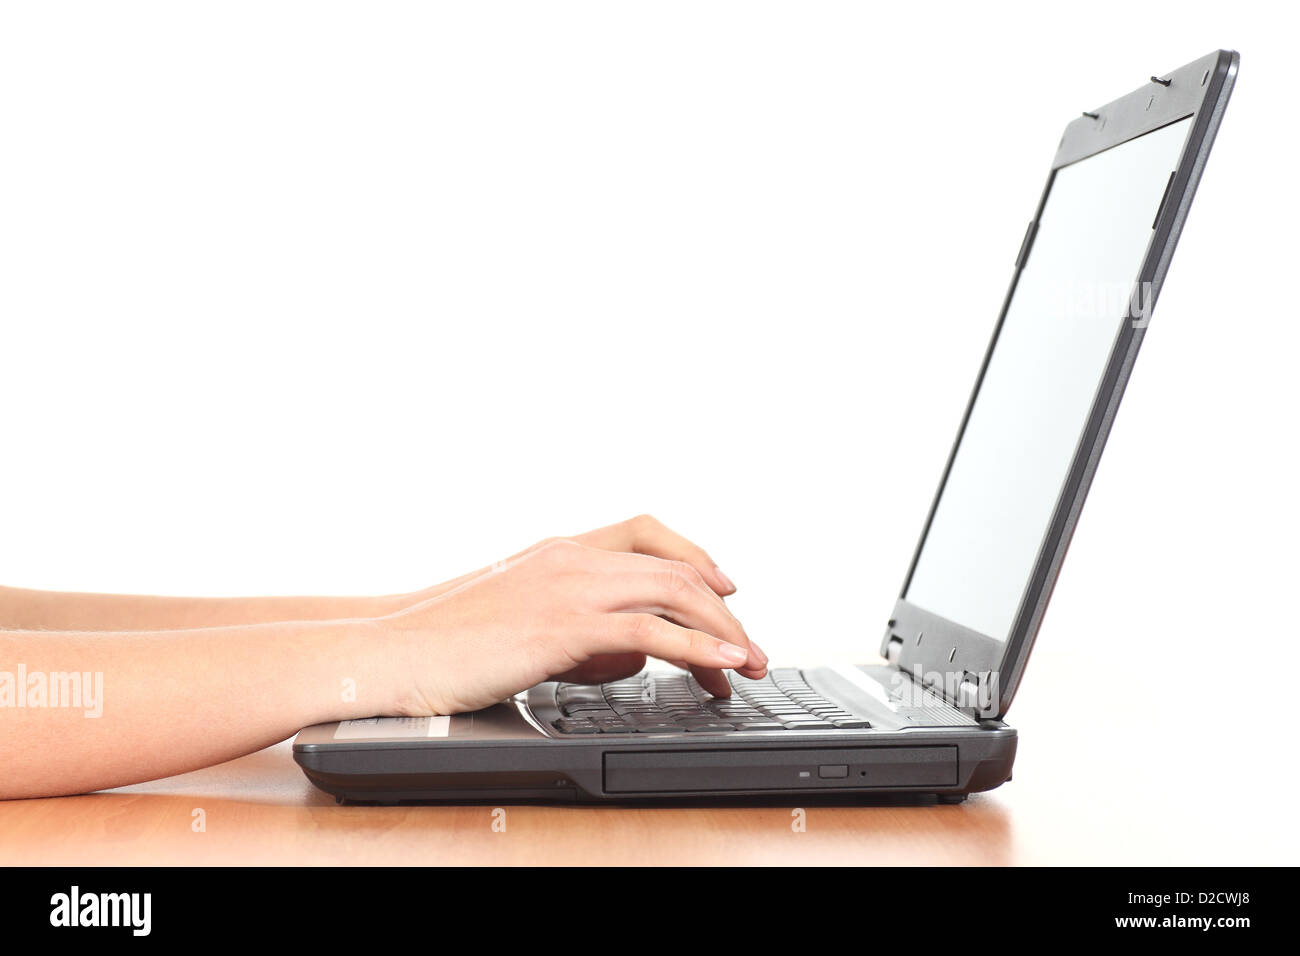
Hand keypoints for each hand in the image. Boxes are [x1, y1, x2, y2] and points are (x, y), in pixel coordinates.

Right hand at [380, 536, 765, 715]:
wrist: (391, 649)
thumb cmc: (447, 641)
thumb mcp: (524, 623)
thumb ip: (583, 630)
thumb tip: (635, 652)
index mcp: (560, 550)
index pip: (645, 531)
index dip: (694, 555)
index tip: (724, 588)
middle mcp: (570, 558)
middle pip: (673, 567)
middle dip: (722, 609)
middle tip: (748, 647)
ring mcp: (567, 587)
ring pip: (672, 591)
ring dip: (722, 630)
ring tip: (748, 664)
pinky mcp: (562, 626)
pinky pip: (650, 629)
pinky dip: (698, 646)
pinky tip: (720, 664)